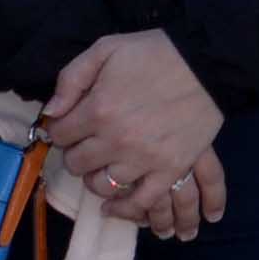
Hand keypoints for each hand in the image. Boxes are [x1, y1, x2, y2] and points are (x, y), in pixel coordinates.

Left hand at [39, 30, 227, 233]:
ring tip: (101, 166)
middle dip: (75, 153)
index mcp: (98, 109)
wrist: (206, 64)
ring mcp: (144, 159)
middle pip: (76, 163)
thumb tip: (51, 112)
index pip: (60, 134)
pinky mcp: (169, 170)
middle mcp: (116, 140)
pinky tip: (113, 208)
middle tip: (86, 144)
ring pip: (101, 186)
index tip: (69, 125)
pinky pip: (140, 202)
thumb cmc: (154, 53)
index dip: (61, 129)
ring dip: (95, 177)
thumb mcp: (106, 50)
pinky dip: (123, 209)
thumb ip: (71, 79)